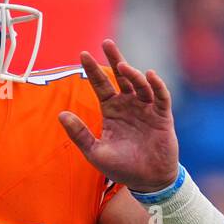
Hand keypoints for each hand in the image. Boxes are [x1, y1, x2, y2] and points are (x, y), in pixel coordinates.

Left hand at [58, 39, 178, 192]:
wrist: (147, 180)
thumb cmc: (121, 167)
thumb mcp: (95, 151)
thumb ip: (79, 133)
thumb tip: (61, 114)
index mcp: (111, 110)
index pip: (101, 84)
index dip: (93, 69)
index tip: (83, 54)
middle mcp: (128, 105)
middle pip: (121, 77)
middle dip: (114, 58)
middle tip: (106, 42)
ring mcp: (146, 109)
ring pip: (140, 84)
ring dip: (132, 74)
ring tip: (123, 66)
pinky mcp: (162, 116)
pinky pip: (160, 96)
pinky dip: (156, 85)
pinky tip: (150, 75)